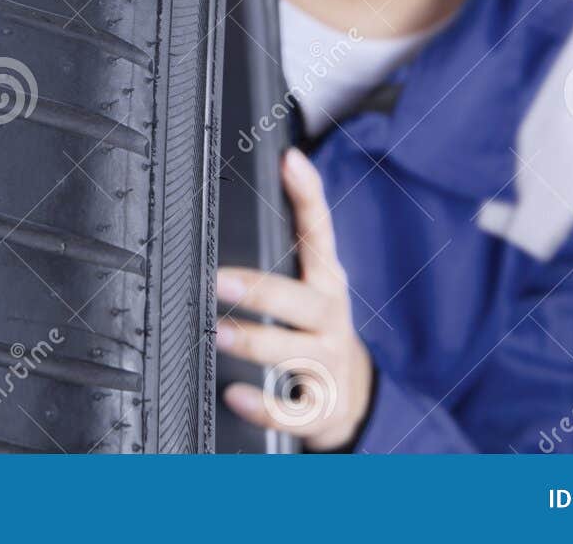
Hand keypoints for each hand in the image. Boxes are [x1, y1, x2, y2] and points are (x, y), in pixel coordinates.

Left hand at [216, 147, 372, 450]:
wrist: (354, 396)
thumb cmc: (318, 328)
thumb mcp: (315, 282)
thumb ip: (297, 234)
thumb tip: (282, 166)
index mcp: (326, 281)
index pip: (320, 232)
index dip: (307, 195)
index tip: (290, 162)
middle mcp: (329, 318)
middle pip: (297, 299)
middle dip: (258, 289)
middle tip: (217, 281)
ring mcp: (327, 362)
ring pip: (290, 352)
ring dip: (252, 342)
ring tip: (218, 333)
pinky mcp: (322, 406)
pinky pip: (290, 410)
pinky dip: (261, 405)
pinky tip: (235, 395)